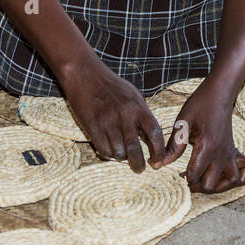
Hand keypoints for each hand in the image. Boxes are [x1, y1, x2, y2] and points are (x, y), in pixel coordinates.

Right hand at [59, 57, 165, 172]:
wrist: (85, 75)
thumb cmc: (112, 85)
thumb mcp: (133, 95)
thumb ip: (142, 114)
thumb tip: (151, 135)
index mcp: (138, 107)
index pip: (155, 133)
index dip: (159, 151)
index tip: (158, 161)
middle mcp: (124, 115)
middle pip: (135, 148)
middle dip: (139, 164)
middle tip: (140, 168)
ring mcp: (107, 121)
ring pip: (118, 152)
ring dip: (122, 158)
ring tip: (122, 156)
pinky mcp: (92, 126)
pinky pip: (103, 149)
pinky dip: (108, 154)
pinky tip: (109, 150)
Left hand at [161, 83, 244, 193]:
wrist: (220, 93)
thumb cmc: (200, 104)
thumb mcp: (182, 123)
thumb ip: (173, 145)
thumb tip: (159, 164)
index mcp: (208, 147)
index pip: (195, 175)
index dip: (183, 177)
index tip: (177, 173)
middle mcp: (222, 153)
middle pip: (211, 185)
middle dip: (197, 186)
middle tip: (188, 178)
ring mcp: (230, 153)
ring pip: (232, 182)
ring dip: (217, 186)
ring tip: (204, 180)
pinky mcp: (234, 151)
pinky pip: (244, 172)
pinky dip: (237, 178)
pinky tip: (223, 176)